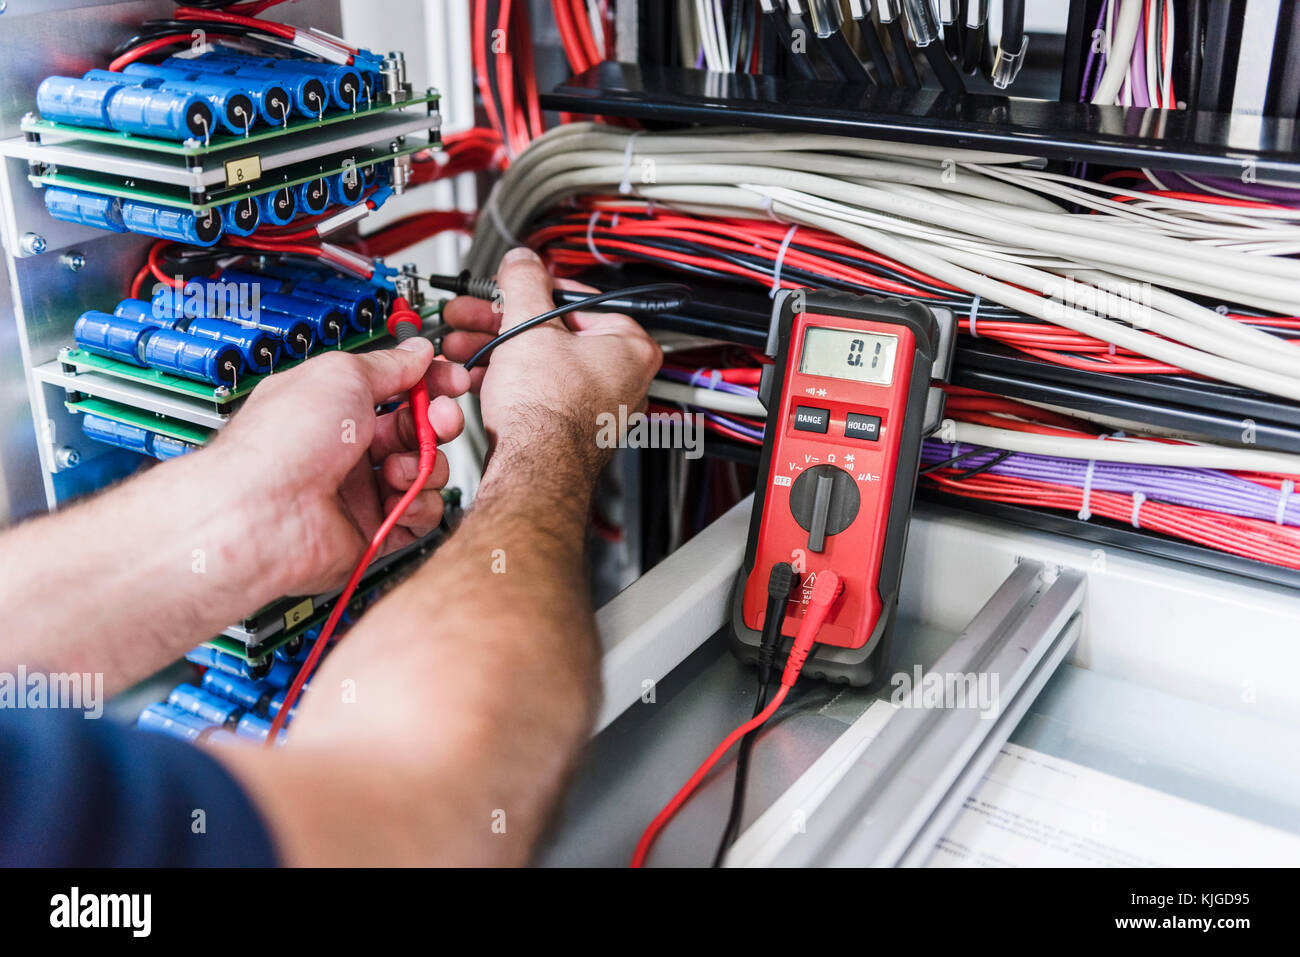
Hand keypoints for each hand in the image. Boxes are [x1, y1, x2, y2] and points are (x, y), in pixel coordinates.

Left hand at [214, 338, 469, 595]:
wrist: (262, 513)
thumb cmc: (282, 443)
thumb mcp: (342, 375)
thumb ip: (389, 365)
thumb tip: (417, 352)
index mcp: (335, 410)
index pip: (397, 392)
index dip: (429, 384)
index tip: (451, 379)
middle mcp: (348, 451)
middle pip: (417, 431)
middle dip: (437, 422)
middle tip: (440, 419)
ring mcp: (361, 493)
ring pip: (425, 473)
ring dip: (425, 464)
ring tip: (399, 467)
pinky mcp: (374, 532)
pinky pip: (420, 516)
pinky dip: (421, 505)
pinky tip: (403, 498)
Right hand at [441, 247, 662, 468]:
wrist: (532, 469)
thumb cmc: (548, 411)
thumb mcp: (529, 327)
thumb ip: (525, 283)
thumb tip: (524, 261)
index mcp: (630, 346)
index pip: (579, 299)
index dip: (533, 289)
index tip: (509, 286)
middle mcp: (625, 377)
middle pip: (556, 332)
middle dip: (505, 321)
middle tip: (476, 314)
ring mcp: (601, 406)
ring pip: (544, 362)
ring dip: (499, 349)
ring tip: (466, 342)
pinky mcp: (575, 427)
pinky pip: (542, 391)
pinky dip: (511, 379)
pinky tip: (479, 373)